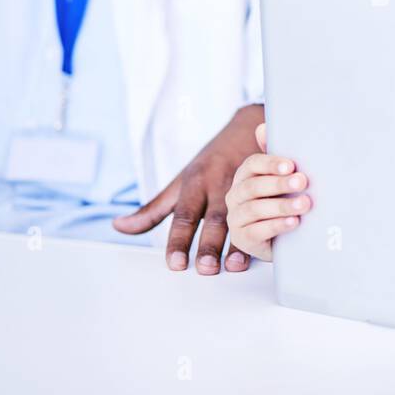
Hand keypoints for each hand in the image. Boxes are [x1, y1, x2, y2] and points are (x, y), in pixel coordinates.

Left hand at [112, 103, 262, 273]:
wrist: (247, 125)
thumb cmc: (210, 162)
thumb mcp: (180, 182)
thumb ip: (153, 209)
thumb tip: (119, 227)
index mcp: (194, 185)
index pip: (183, 216)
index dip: (178, 241)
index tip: (175, 265)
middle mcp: (218, 184)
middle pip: (212, 218)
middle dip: (209, 245)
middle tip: (206, 270)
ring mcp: (244, 182)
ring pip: (240, 214)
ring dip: (240, 241)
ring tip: (237, 266)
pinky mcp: (267, 179)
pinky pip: (269, 202)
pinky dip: (272, 222)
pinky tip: (274, 241)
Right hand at [224, 122, 308, 262]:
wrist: (284, 237)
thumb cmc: (282, 201)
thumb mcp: (283, 178)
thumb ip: (276, 156)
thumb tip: (262, 127)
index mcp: (244, 176)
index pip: (252, 164)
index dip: (271, 164)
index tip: (292, 165)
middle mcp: (235, 196)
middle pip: (253, 186)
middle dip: (279, 184)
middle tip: (302, 182)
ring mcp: (236, 218)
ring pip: (254, 209)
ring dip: (281, 206)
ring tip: (304, 204)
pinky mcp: (242, 239)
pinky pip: (257, 231)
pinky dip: (276, 226)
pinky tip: (294, 222)